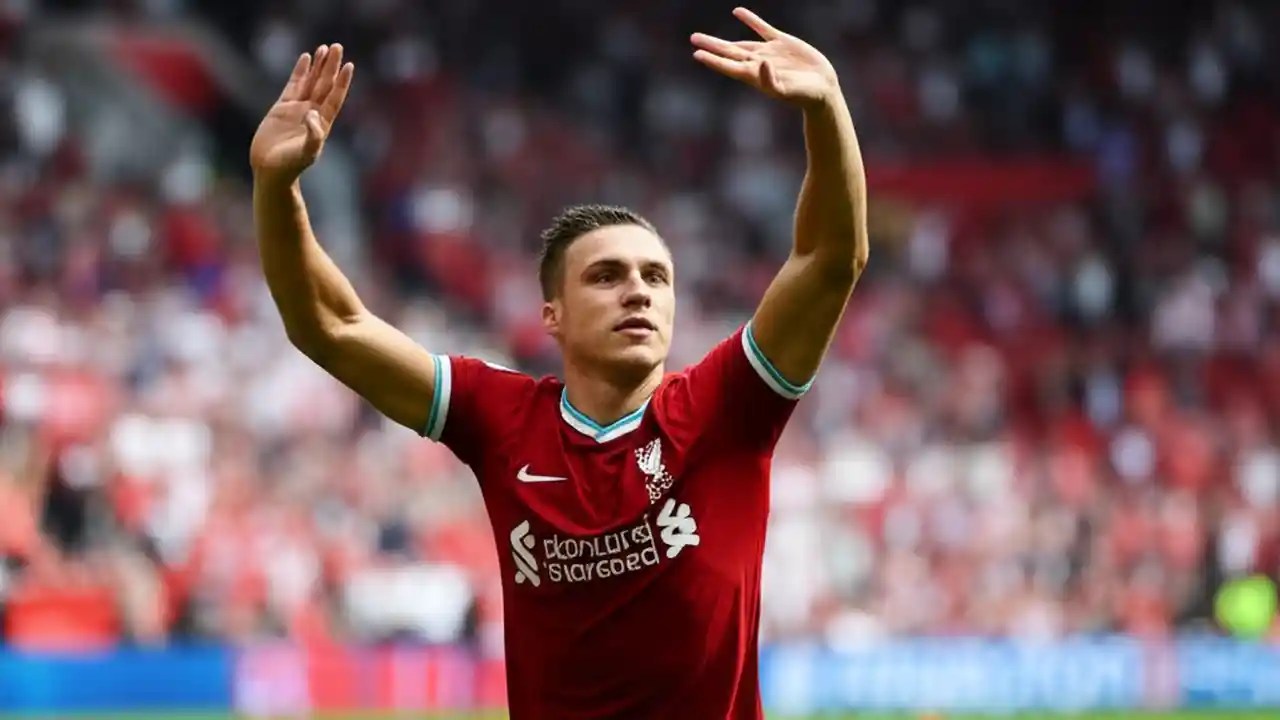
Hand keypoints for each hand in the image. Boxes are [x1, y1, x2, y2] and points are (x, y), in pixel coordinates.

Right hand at [250, 44, 353, 184]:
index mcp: (322, 123)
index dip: (342, 82)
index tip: (349, 66)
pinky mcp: (282, 108)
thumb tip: (313, 113)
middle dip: (331, 67)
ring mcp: (297, 109)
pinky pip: (293, 85)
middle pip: (325, 84)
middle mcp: (312, 113)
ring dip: (318, 66)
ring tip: (324, 48)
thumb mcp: (306, 152)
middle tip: (338, 46)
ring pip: (310, 82)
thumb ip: (313, 135)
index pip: (335, 97)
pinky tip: (305, 59)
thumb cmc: (291, 166)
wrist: (271, 171)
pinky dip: (300, 72)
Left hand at [691, 7, 838, 108]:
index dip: (712, 60)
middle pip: (729, 52)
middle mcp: (757, 64)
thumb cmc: (803, 95)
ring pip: (741, 43)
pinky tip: (738, 11)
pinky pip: (761, 28)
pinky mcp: (781, 42)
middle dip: (711, 46)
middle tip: (694, 39)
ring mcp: (768, 52)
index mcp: (754, 76)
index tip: (696, 54)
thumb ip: (770, 81)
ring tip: (705, 37)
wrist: (822, 88)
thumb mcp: (786, 91)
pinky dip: (750, 20)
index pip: (728, 66)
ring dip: (723, 40)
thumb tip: (761, 64)